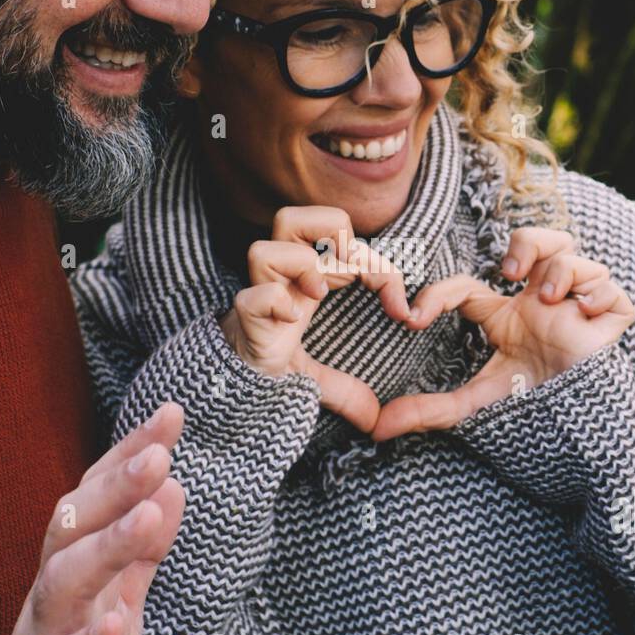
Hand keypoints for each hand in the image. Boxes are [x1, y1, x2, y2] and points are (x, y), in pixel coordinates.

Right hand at [0, 402, 186, 634]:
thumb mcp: (117, 599)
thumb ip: (143, 550)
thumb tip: (173, 485)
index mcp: (73, 567)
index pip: (97, 498)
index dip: (129, 455)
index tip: (170, 415)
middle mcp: (52, 594)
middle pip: (74, 529)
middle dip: (115, 487)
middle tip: (159, 454)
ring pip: (63, 586)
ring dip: (105, 549)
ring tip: (146, 517)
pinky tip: (117, 624)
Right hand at [218, 207, 408, 432]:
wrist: (230, 386)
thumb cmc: (273, 364)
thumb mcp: (317, 375)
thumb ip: (347, 389)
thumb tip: (374, 417)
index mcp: (305, 278)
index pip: (344, 242)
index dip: (381, 266)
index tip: (404, 312)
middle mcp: (280, 280)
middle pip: (292, 217)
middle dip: (328, 230)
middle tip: (350, 270)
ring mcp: (260, 297)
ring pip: (265, 248)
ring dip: (301, 265)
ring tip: (320, 295)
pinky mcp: (245, 321)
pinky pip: (253, 298)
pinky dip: (275, 302)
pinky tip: (293, 321)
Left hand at [373, 228, 634, 439]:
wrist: (578, 436)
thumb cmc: (527, 412)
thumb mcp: (472, 406)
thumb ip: (428, 411)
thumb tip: (375, 428)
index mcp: (507, 319)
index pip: (470, 287)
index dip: (438, 295)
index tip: (413, 318)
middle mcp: (541, 305)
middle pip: (540, 242)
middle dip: (528, 242)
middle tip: (510, 274)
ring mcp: (578, 311)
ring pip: (576, 257)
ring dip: (562, 270)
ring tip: (549, 300)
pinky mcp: (610, 326)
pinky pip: (615, 295)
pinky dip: (600, 296)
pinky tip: (583, 315)